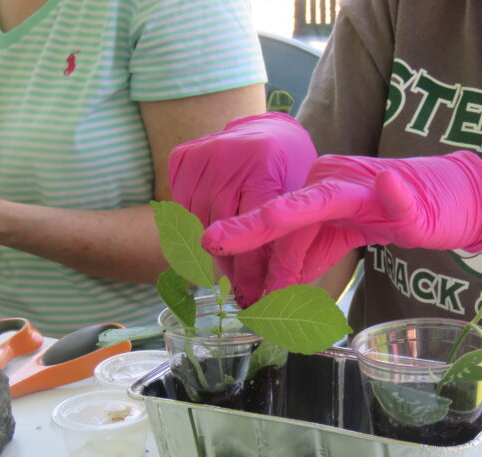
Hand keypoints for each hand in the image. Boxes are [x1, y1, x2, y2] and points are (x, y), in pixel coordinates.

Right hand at [168, 111, 316, 305]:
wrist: (269, 133)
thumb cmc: (291, 175)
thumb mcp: (300, 203)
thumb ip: (285, 241)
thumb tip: (274, 296)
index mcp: (264, 164)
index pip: (253, 230)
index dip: (250, 270)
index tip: (251, 297)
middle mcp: (228, 155)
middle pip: (223, 230)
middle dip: (232, 268)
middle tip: (240, 293)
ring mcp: (200, 154)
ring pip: (198, 224)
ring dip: (213, 253)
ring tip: (229, 271)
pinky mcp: (181, 157)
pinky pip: (182, 208)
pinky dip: (196, 228)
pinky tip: (215, 236)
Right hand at [201, 151, 481, 296]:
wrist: (459, 197)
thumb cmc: (447, 204)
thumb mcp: (430, 209)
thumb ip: (406, 201)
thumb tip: (388, 181)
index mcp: (347, 183)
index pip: (297, 207)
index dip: (256, 226)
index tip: (215, 240)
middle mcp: (332, 186)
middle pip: (286, 229)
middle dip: (263, 264)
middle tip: (242, 298)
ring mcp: (335, 202)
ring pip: (295, 240)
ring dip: (280, 272)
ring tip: (263, 307)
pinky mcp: (342, 217)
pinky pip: (312, 243)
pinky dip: (300, 267)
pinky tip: (286, 289)